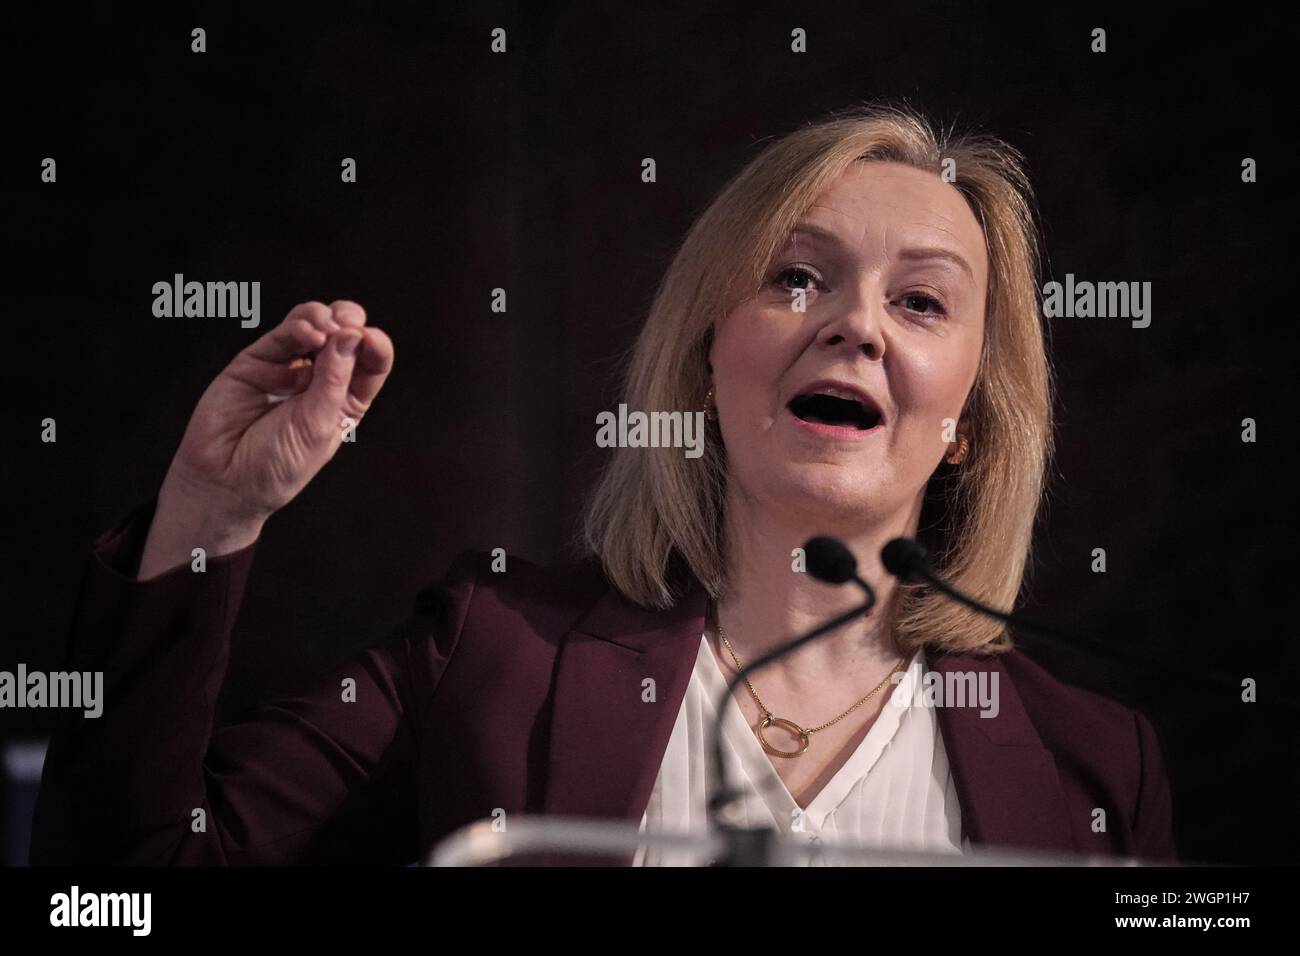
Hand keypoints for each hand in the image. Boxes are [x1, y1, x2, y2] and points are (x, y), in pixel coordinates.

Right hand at [137, 301, 392, 578]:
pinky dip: (300, 326)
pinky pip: (283, 335)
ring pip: (313, 326)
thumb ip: (334, 378)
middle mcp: (319, 380)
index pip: (370, 362)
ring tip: (326, 330)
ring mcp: (288, 368)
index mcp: (345, 400)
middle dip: (350, 322)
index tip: (370, 338)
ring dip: (325, 319)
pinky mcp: (257, 361)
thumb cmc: (277, 463)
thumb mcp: (318, 424)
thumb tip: (352, 334)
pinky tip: (310, 334)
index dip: (374, 345)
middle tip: (349, 325)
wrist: (226, 479)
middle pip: (344, 337)